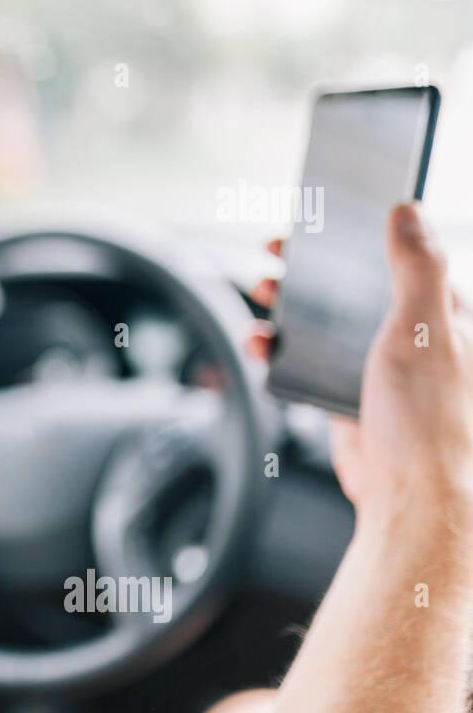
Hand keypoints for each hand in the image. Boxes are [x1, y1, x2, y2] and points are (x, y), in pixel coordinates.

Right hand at [247, 205, 472, 511]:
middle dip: (315, 267)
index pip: (404, 256)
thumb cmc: (434, 423)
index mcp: (448, 314)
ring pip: (328, 323)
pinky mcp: (353, 399)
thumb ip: (416, 269)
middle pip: (356, 285)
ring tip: (265, 291)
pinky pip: (309, 363)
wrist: (411, 501)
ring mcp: (382, 369)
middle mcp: (418, 338)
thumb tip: (407, 212)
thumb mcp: (424, 329)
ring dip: (292, 307)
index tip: (327, 216)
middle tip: (281, 249)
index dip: (363, 233)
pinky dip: (281, 351)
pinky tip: (263, 343)